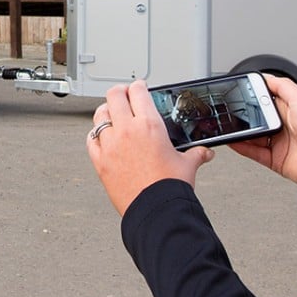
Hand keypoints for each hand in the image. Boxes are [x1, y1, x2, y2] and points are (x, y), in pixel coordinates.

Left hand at [86, 80, 214, 216]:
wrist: (156, 211)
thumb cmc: (170, 187)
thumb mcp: (187, 165)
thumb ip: (196, 154)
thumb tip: (205, 152)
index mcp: (149, 125)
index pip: (138, 91)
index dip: (138, 86)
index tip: (139, 87)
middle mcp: (127, 130)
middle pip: (114, 96)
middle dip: (119, 92)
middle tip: (123, 94)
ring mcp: (110, 144)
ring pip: (100, 115)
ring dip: (105, 111)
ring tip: (110, 112)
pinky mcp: (100, 160)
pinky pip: (91, 139)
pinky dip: (94, 135)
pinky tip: (100, 136)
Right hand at [229, 74, 296, 187]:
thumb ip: (283, 86)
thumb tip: (266, 76)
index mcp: (291, 108)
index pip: (266, 98)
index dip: (252, 95)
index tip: (239, 91)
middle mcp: (284, 125)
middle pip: (256, 116)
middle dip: (243, 112)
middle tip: (232, 108)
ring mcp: (278, 142)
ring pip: (251, 134)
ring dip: (240, 130)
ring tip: (229, 124)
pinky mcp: (274, 158)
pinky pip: (252, 151)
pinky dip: (240, 146)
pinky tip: (232, 140)